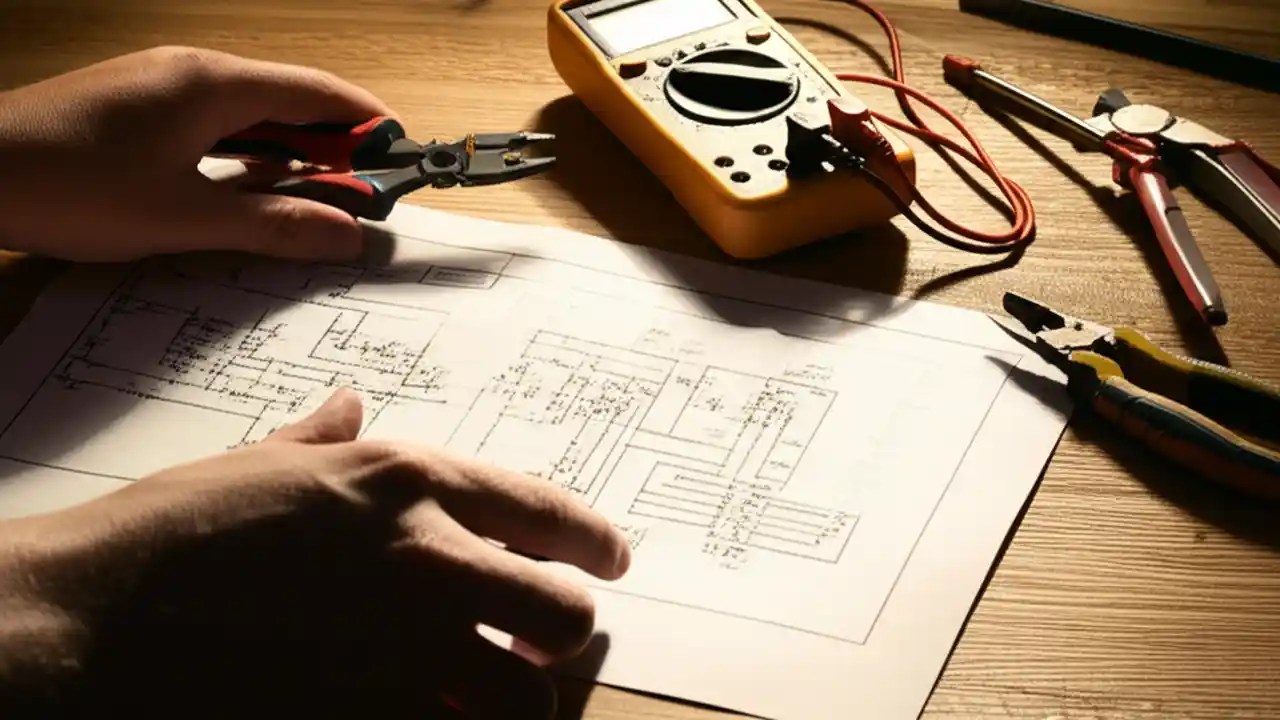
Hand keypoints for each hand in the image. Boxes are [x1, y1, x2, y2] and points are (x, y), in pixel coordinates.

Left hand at [0, 46, 392, 262]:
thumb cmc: (69, 187)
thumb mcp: (185, 217)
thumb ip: (274, 225)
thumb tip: (348, 234)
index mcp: (214, 84)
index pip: (320, 94)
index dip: (369, 127)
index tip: (405, 163)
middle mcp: (194, 73)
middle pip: (291, 104)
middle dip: (335, 152)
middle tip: (365, 202)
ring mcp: (164, 88)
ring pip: (253, 118)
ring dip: (292, 159)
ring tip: (320, 206)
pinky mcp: (141, 111)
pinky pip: (217, 127)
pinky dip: (250, 159)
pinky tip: (255, 196)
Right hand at [0, 388, 629, 718]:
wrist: (103, 613)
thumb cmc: (175, 529)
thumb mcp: (262, 462)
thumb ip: (324, 439)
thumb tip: (351, 403)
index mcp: (407, 482)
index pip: (542, 509)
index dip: (593, 539)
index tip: (612, 559)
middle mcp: (427, 559)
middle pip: (563, 611)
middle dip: (565, 632)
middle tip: (546, 643)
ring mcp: (405, 646)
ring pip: (523, 698)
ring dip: (518, 703)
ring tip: (497, 698)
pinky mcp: (375, 712)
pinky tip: (436, 716)